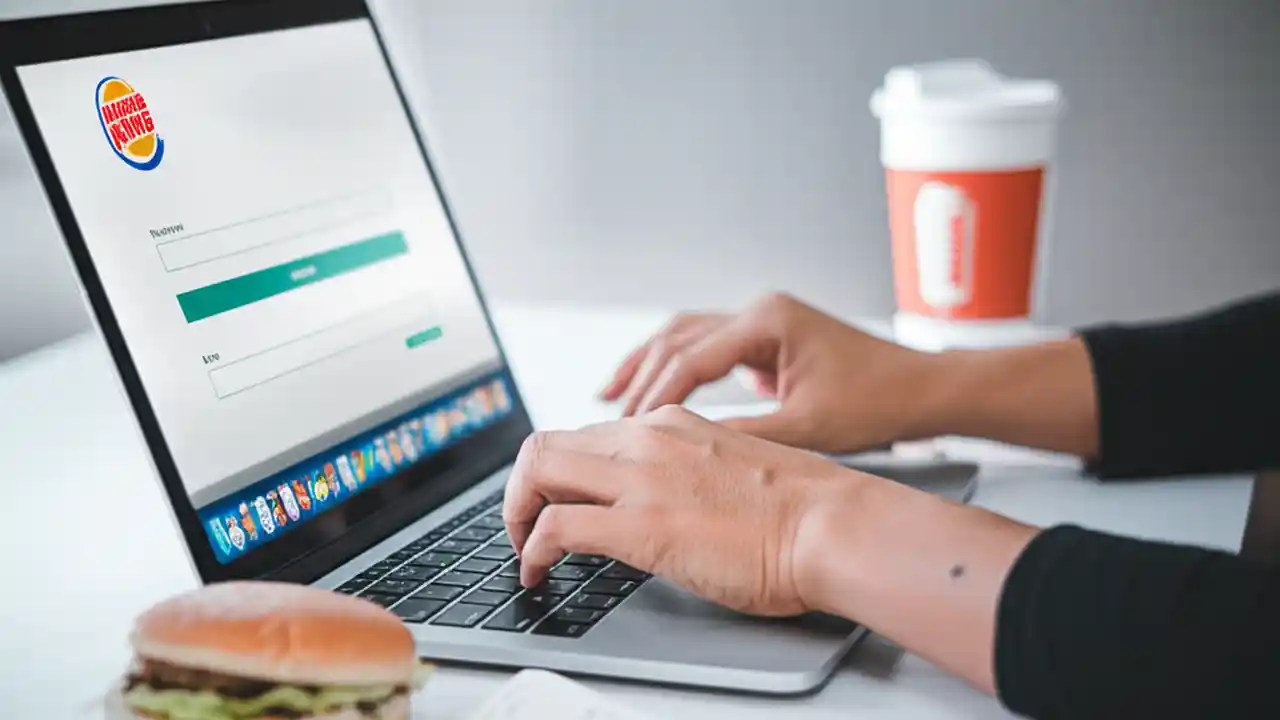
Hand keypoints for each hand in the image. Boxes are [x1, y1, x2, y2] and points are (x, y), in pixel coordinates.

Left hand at [502, 405, 860, 615]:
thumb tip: (663, 500)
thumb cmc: (803, 509)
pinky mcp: (639, 523)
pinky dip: (531, 550)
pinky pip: (554, 526)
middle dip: (522, 487)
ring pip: (538, 469)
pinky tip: (538, 572)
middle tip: (524, 525)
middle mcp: (647, 438)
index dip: (561, 471)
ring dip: (516, 512)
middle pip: (548, 443)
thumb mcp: (730, 467)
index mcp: (671, 423)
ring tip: (524, 551)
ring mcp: (640, 477)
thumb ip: (688, 471)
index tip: (557, 499)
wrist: (832, 525)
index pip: (588, 434)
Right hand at [599, 292, 944, 453]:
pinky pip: (707, 347)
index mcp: (767, 322)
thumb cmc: (879, 401)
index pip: (691, 357)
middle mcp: (760, 312)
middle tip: (607, 412)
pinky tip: (660, 393)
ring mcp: (762, 321)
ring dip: (650, 365)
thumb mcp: (805, 428)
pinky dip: (679, 369)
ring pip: (686, 336)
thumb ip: (744, 435)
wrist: (922, 389)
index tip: (628, 425)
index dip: (655, 393)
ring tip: (612, 396)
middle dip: (640, 375)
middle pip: (678, 338)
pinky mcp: (766, 339)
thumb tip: (688, 452)